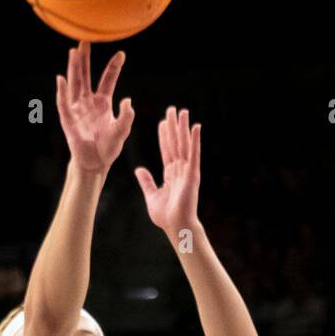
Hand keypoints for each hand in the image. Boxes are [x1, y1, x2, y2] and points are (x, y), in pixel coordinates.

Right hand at [55, 41, 133, 173]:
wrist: (95, 163)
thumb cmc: (108, 148)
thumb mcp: (122, 131)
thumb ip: (126, 117)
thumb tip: (127, 100)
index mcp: (103, 103)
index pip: (108, 80)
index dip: (114, 67)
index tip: (121, 53)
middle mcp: (89, 102)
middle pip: (86, 75)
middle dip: (86, 59)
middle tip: (86, 40)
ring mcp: (77, 109)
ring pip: (75, 84)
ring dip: (74, 68)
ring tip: (73, 51)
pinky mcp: (68, 119)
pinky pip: (64, 103)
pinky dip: (62, 92)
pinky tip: (61, 79)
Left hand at [134, 105, 200, 241]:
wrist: (176, 226)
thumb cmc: (166, 216)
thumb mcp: (151, 195)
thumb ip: (147, 181)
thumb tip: (139, 169)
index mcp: (170, 174)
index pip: (166, 150)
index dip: (164, 136)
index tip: (162, 122)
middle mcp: (180, 170)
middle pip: (175, 143)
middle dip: (173, 126)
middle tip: (171, 109)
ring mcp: (187, 171)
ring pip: (184, 144)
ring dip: (183, 127)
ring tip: (182, 111)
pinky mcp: (193, 174)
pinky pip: (194, 154)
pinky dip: (195, 140)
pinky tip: (195, 126)